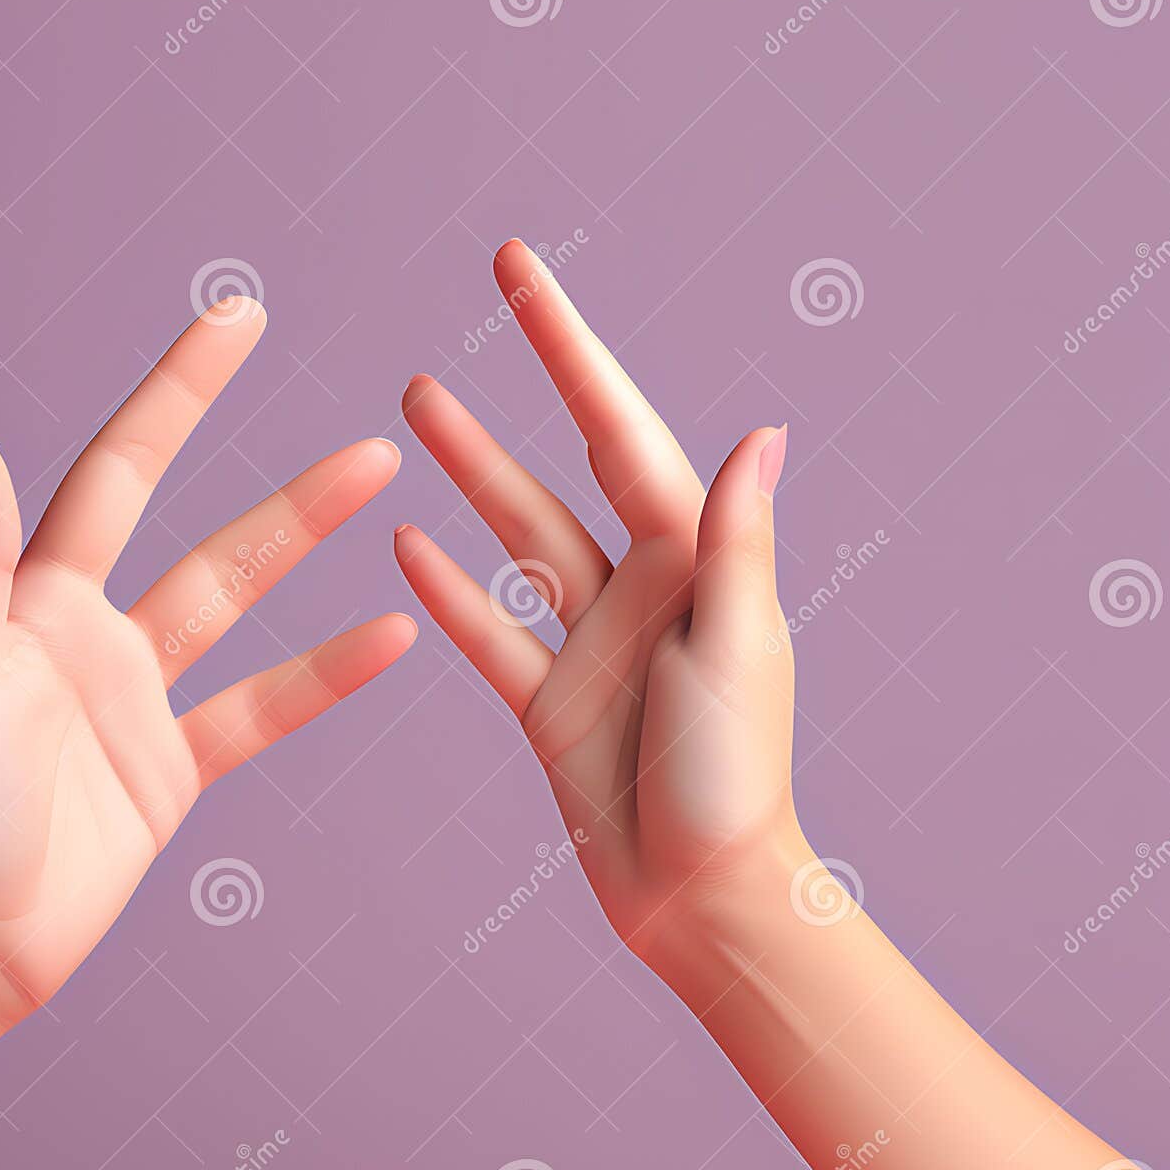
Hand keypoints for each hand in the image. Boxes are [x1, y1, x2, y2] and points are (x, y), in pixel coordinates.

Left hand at [0, 296, 412, 1020]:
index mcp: (37, 596)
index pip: (120, 470)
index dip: (179, 393)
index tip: (238, 323)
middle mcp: (95, 633)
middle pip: (208, 537)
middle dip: (288, 491)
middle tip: (372, 443)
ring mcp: (141, 699)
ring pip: (242, 608)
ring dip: (311, 552)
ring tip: (385, 494)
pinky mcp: (173, 767)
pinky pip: (261, 709)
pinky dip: (324, 677)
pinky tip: (390, 636)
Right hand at [395, 241, 801, 966]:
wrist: (702, 900)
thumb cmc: (737, 782)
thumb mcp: (738, 651)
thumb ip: (736, 545)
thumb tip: (763, 432)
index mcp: (692, 561)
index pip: (621, 428)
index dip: (568, 347)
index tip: (520, 269)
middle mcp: (640, 589)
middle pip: (562, 466)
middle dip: (519, 389)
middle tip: (465, 318)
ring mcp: (589, 644)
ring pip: (518, 536)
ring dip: (470, 472)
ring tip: (416, 405)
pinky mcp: (548, 704)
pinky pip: (491, 630)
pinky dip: (451, 588)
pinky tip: (407, 542)